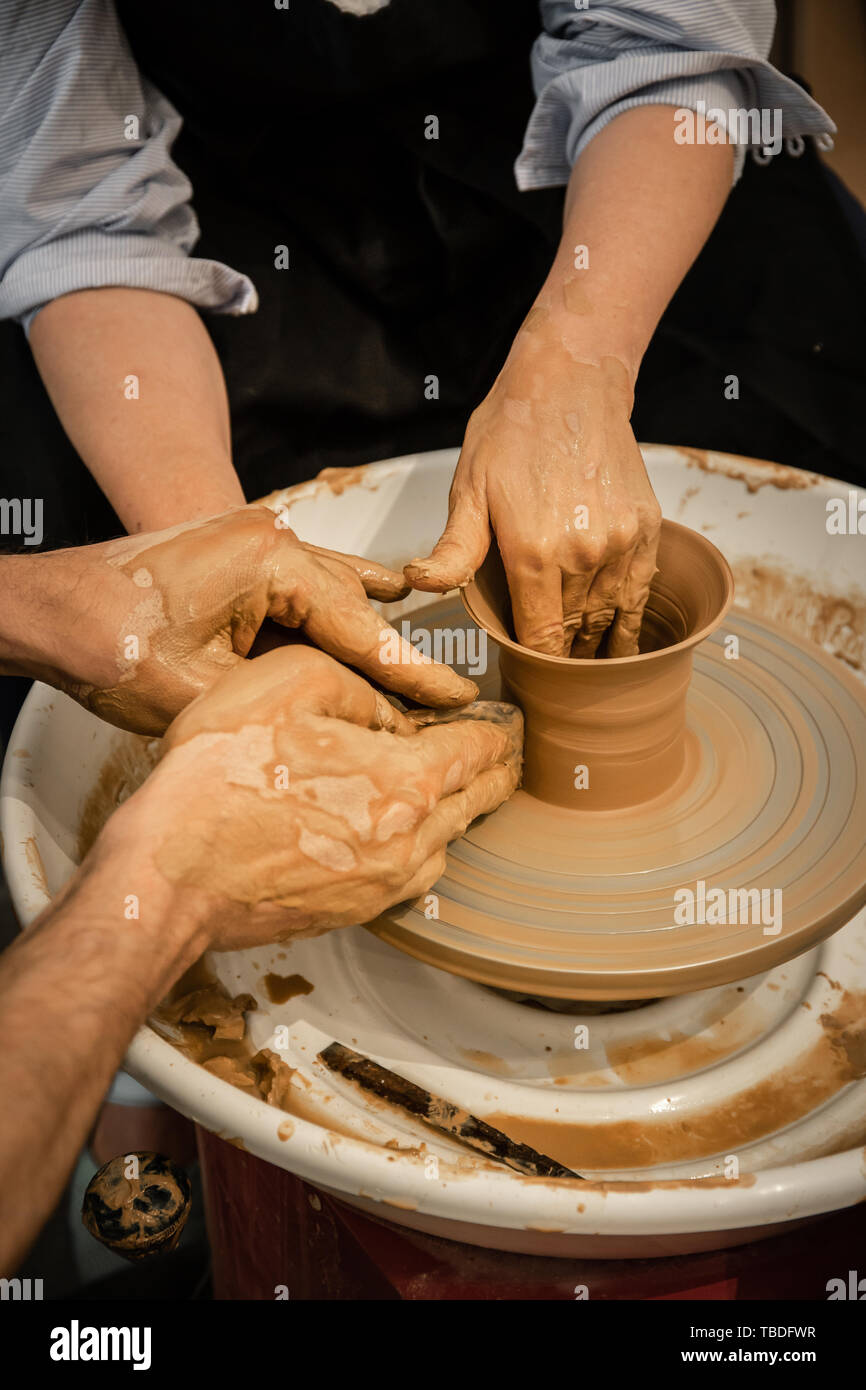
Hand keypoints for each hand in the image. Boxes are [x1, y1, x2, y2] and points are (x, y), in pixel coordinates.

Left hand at [15, 506, 476, 734]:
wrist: (48, 609)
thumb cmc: (105, 641)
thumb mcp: (202, 691)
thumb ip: (285, 698)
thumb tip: (349, 720)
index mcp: (270, 562)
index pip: (361, 626)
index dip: (411, 670)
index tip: (460, 696)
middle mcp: (271, 541)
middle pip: (357, 608)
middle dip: (398, 658)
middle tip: (452, 700)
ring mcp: (255, 543)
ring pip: (337, 593)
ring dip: (371, 634)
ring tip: (426, 671)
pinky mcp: (241, 558)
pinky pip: (309, 584)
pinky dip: (341, 608)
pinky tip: (385, 603)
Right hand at [109, 645, 521, 949]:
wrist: (168, 874)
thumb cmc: (219, 777)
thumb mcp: (289, 681)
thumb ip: (360, 685)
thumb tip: (392, 713)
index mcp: (407, 780)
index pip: (483, 749)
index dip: (499, 727)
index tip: (507, 720)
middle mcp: (410, 840)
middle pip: (479, 799)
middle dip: (492, 769)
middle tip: (498, 750)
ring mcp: (382, 884)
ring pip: (447, 841)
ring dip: (452, 810)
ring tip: (441, 783)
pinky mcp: (352, 911)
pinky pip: (408, 873)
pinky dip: (414, 844)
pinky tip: (388, 825)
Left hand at [405, 321, 661, 658]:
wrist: (571, 383)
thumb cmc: (511, 433)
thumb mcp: (469, 489)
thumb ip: (454, 549)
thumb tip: (420, 583)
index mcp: (534, 553)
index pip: (541, 640)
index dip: (534, 665)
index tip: (525, 674)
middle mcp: (584, 555)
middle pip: (574, 636)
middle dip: (560, 659)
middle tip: (547, 676)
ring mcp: (622, 545)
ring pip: (608, 621)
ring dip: (594, 647)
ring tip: (580, 666)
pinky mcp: (647, 533)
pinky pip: (639, 597)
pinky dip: (628, 626)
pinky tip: (618, 647)